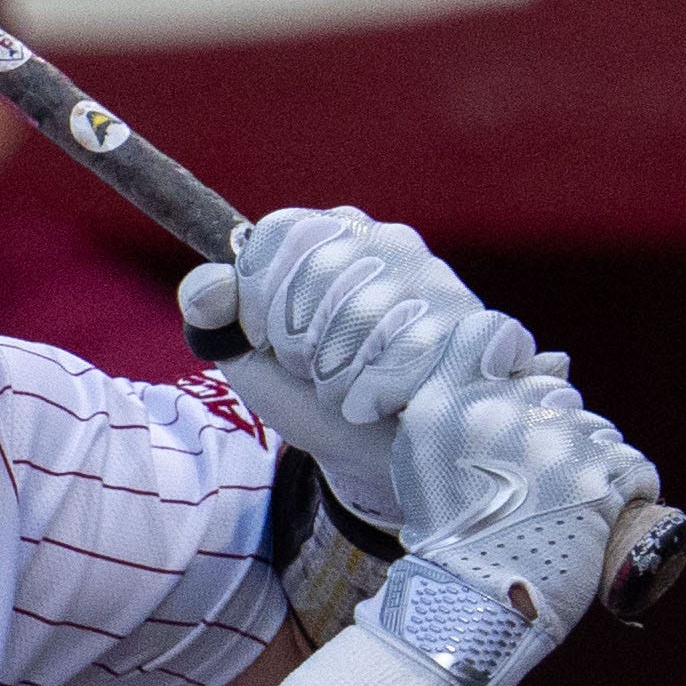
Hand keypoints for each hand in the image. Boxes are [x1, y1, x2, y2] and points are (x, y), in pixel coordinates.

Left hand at [179, 208, 558, 529]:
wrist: (366, 454)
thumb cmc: (305, 391)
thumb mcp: (243, 351)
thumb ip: (214, 310)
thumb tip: (208, 291)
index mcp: (327, 232)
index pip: (284, 238)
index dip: (266, 302)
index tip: (272, 337)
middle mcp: (389, 242)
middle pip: (324, 278)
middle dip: (305, 346)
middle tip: (319, 370)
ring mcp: (438, 282)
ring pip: (369, 321)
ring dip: (343, 379)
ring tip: (354, 391)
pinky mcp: (477, 330)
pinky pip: (414, 358)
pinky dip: (384, 395)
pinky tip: (390, 404)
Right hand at [358, 312, 659, 685]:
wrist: (467, 601)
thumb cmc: (449, 532)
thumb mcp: (429, 454)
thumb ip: (475, 397)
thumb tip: (562, 359)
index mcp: (449, 400)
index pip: (499, 336)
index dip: (520, 369)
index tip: (517, 411)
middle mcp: (499, 410)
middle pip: (559, 393)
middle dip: (558, 431)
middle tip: (536, 484)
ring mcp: (550, 443)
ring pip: (598, 430)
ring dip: (592, 463)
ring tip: (564, 507)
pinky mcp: (594, 481)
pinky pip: (633, 467)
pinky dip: (626, 491)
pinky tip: (602, 514)